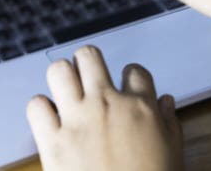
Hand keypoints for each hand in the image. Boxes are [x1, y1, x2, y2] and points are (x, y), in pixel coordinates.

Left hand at [26, 45, 182, 170]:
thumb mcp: (173, 154)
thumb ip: (170, 123)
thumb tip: (165, 101)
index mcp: (140, 107)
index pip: (135, 70)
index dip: (129, 78)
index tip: (125, 88)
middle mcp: (107, 104)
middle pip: (89, 56)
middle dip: (88, 65)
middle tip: (89, 81)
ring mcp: (77, 120)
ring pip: (58, 70)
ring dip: (61, 80)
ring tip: (66, 94)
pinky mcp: (52, 141)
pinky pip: (36, 106)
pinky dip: (41, 110)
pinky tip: (50, 121)